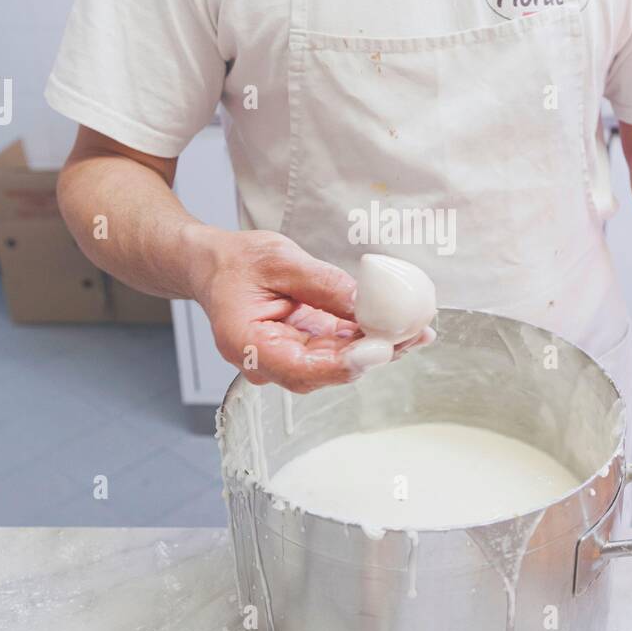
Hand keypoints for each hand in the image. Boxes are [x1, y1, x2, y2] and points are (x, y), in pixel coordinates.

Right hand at [187, 228, 432, 391]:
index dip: (344, 364)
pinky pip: (339, 349)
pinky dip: (369, 339)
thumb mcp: (279, 259)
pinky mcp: (304, 348)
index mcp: (247, 345)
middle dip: (373, 354)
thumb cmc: (236, 262)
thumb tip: (367, 303)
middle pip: (326, 370)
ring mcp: (286, 359)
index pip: (300, 368)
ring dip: (379, 348)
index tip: (379, 349)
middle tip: (412, 333)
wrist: (214, 265)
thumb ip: (323, 284)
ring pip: (338, 364)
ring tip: (417, 329)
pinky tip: (401, 328)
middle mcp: (266, 363)